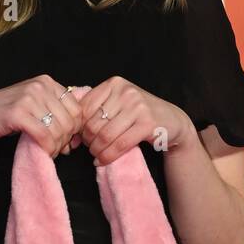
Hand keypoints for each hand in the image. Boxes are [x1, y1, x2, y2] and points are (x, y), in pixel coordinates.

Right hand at [0, 75, 83, 158]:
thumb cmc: (2, 115)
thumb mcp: (32, 106)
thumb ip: (54, 113)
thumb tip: (77, 137)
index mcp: (46, 82)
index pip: (77, 108)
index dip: (75, 129)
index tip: (66, 141)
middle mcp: (40, 86)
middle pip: (70, 120)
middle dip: (66, 140)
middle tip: (55, 150)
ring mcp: (28, 98)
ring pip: (59, 129)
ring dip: (56, 147)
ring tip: (47, 152)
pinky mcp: (18, 113)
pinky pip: (45, 135)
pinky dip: (47, 148)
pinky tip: (42, 152)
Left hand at [78, 77, 194, 164]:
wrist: (172, 121)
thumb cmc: (140, 115)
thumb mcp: (118, 104)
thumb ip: (97, 110)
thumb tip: (72, 130)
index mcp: (114, 83)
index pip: (84, 107)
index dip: (78, 127)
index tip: (79, 139)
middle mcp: (125, 91)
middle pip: (93, 123)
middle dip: (88, 141)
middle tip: (90, 148)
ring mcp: (137, 106)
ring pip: (105, 136)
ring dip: (97, 151)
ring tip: (97, 155)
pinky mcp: (147, 123)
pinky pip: (119, 145)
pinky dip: (108, 156)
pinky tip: (103, 160)